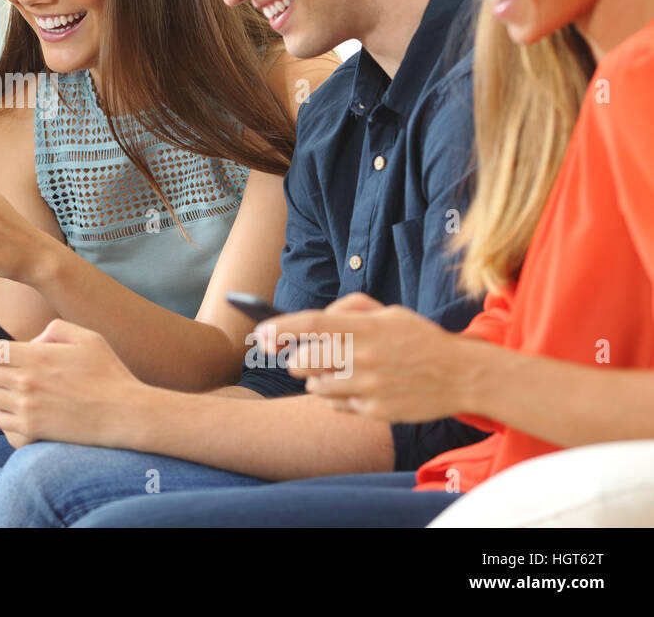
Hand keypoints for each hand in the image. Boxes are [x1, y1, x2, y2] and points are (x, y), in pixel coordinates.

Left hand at [0, 319, 146, 449]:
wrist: (124, 414)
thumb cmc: (108, 374)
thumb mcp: (86, 337)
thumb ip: (54, 329)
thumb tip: (33, 341)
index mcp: (36, 357)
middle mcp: (25, 383)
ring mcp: (26, 410)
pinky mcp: (32, 431)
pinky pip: (0, 423)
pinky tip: (3, 408)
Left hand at [258, 292, 468, 422]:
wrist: (461, 375)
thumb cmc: (418, 338)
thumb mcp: (389, 312)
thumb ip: (350, 309)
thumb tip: (318, 320)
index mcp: (366, 329)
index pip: (312, 325)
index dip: (281, 329)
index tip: (259, 332)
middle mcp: (364, 358)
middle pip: (304, 361)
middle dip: (299, 358)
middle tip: (308, 356)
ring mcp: (368, 388)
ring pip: (315, 386)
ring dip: (318, 379)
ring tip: (342, 371)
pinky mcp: (374, 412)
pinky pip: (336, 406)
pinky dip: (340, 398)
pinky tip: (362, 388)